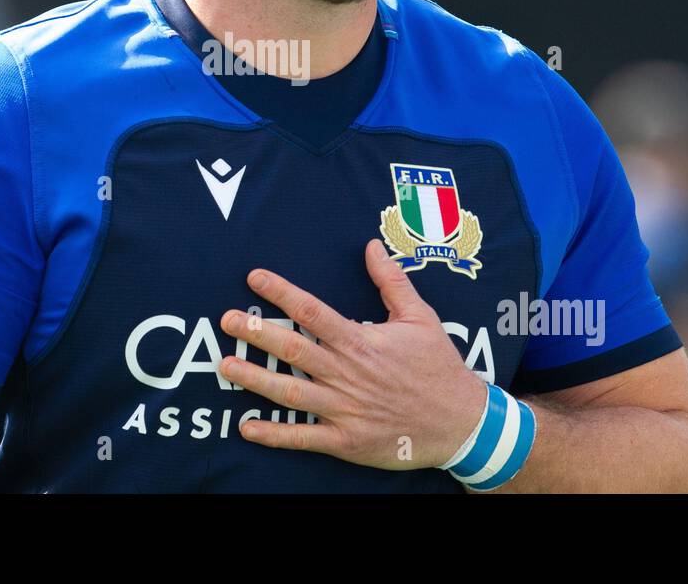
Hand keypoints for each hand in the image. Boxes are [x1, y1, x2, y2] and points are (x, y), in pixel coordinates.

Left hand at [218, 238, 487, 470]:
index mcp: (361, 341)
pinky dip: (274, 435)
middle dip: (256, 333)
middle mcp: (347, 374)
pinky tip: (246, 428)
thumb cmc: (439, 367)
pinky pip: (303, 437)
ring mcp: (344, 409)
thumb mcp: (421, 317)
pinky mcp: (346, 441)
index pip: (312, 311)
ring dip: (254, 379)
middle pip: (293, 349)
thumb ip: (391, 281)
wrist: (461, 423)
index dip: (281, 292)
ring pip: (290, 393)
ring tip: (225, 366)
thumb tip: (371, 246)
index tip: (255, 277)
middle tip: (226, 320)